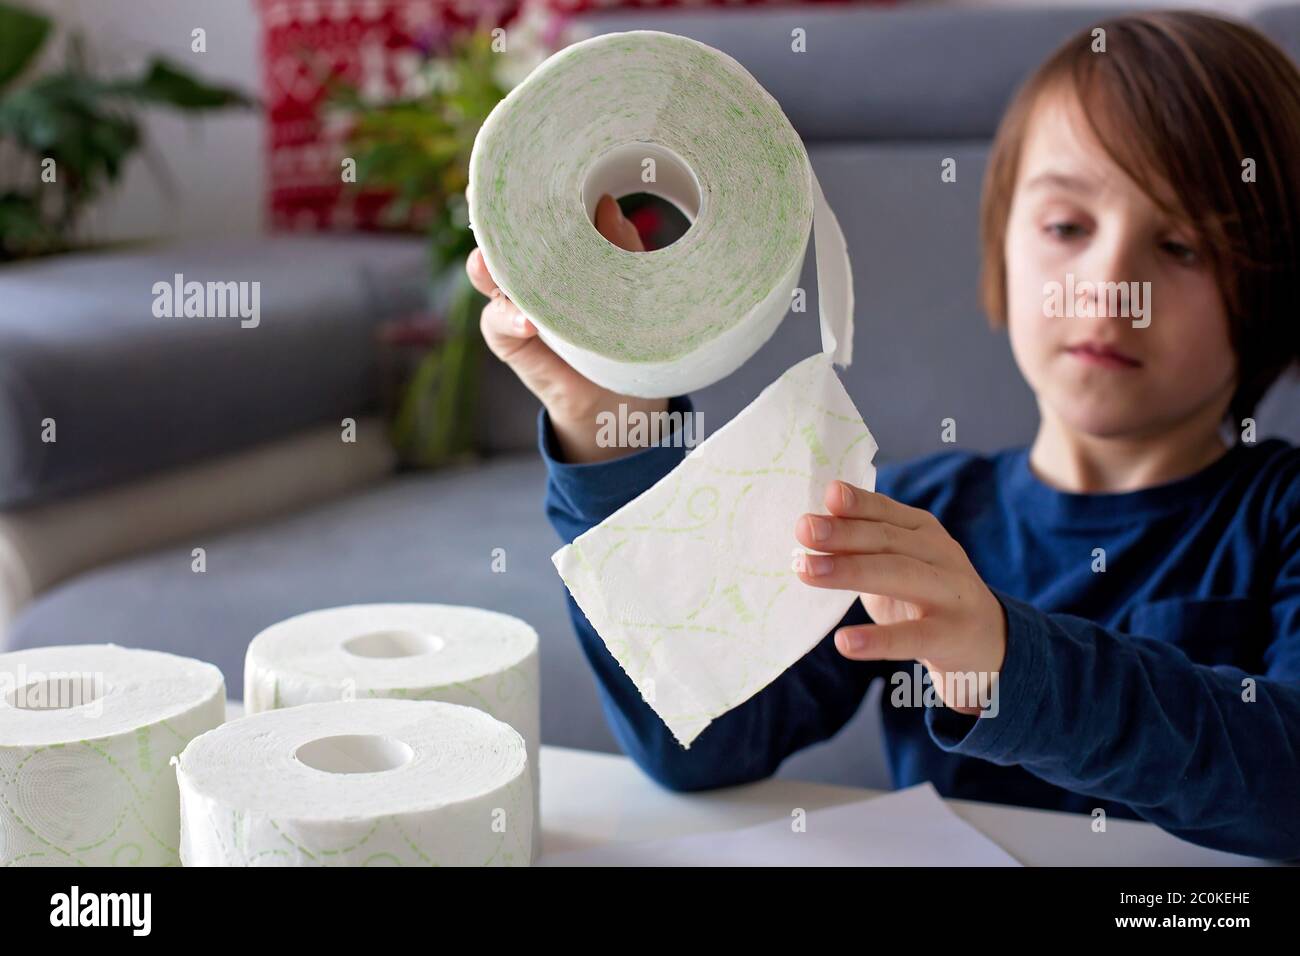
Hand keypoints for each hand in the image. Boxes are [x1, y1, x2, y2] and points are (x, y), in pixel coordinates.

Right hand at [467, 193, 665, 463]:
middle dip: (489, 218)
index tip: (514, 166)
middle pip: (499, 236)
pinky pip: (498, 323)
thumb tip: (607, 205)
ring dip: (488, 266)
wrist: (623, 394)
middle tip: (482, 199)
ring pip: (487, 274)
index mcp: (557, 247)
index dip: (519, 190)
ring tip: (491, 264)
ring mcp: (514, 302)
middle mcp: (529, 269)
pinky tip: (528, 321)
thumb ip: (622, 246)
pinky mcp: (510, 337)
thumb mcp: (636, 282)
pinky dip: (510, 319)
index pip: (534, 212)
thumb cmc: (629, 328)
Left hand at [794, 480, 1006, 714]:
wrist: (989, 644)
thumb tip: (808, 529)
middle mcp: (940, 554)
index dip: (856, 503)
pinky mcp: (952, 636)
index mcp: (923, 531)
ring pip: (899, 575)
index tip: (825, 495)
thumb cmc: (927, 597)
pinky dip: (878, 639)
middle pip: (888, 540)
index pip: (886, 511)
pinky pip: (912, 637)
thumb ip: (863, 547)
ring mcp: (951, 594)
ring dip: (850, 571)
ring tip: (807, 571)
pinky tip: (845, 642)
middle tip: (803, 530)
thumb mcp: (898, 565)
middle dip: (843, 533)